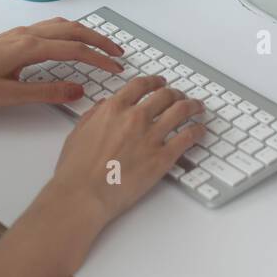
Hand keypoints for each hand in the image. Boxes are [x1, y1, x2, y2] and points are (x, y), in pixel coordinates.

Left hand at [0, 17, 124, 109]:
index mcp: (28, 48)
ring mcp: (18, 33)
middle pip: (72, 31)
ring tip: (101, 45)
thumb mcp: (9, 96)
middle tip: (119, 53)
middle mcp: (26, 35)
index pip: (74, 49)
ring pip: (61, 25)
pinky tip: (70, 41)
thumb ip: (46, 92)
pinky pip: (49, 27)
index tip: (116, 68)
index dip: (99, 58)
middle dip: (99, 40)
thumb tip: (77, 90)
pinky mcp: (12, 37)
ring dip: (84, 33)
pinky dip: (68, 32)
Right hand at [49, 75, 204, 225]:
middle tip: (180, 96)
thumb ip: (94, 115)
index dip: (154, 81)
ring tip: (197, 108)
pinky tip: (200, 130)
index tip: (160, 82)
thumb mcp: (78, 132)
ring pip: (181, 111)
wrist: (83, 195)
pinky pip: (188, 137)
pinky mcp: (162, 158)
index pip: (141, 85)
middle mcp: (135, 117)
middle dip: (176, 93)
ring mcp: (151, 136)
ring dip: (192, 106)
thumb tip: (103, 106)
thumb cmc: (76, 170)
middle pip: (165, 95)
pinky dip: (198, 130)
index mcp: (114, 109)